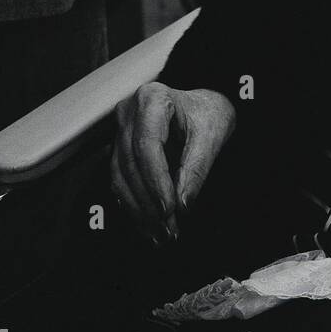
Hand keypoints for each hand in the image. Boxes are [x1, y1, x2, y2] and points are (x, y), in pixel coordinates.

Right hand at [111, 83, 235, 240]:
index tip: (169, 208)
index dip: (156, 180)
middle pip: (131, 163)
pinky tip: (148, 224)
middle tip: (167, 229)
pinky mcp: (119, 148)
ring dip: (139, 209)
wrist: (204, 106)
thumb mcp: (211, 136)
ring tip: (160, 233)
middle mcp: (129, 112)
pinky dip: (134, 205)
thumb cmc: (208, 113)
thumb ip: (196, 169)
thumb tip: (183, 205)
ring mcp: (120, 130)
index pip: (147, 144)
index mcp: (152, 98)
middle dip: (149, 201)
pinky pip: (120, 181)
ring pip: (121, 176)